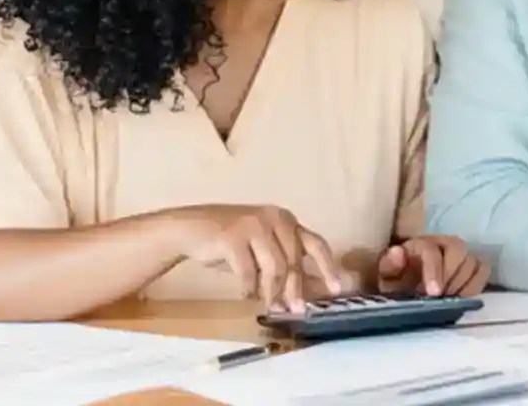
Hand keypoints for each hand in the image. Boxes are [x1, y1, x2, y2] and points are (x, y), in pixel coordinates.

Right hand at [174, 205, 343, 312]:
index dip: (328, 267)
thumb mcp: (262, 252)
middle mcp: (274, 218)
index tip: (338, 288)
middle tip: (295, 310)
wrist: (190, 229)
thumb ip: (285, 265)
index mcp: (286, 220)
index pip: (315, 243)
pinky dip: (248, 288)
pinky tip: (245, 294)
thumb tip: (308, 293)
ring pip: (274, 268)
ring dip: (271, 291)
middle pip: (294, 261)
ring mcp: (253, 225)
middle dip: (295, 289)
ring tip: (267, 304)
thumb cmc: (231, 244)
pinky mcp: (232, 236)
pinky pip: (248, 272)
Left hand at [377, 235, 489, 296]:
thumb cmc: (400, 280)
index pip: (432, 251)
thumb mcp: (388, 276)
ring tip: (450, 301)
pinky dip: (475, 285)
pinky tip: (462, 298)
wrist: (410, 283)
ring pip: (473, 262)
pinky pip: (483, 271)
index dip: (434, 272)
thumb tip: (397, 253)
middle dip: (451, 280)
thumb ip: (390, 265)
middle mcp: (444, 242)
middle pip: (458, 252)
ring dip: (463, 286)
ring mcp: (461, 253)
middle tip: (442, 300)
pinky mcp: (473, 264)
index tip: (434, 293)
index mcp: (421, 243)